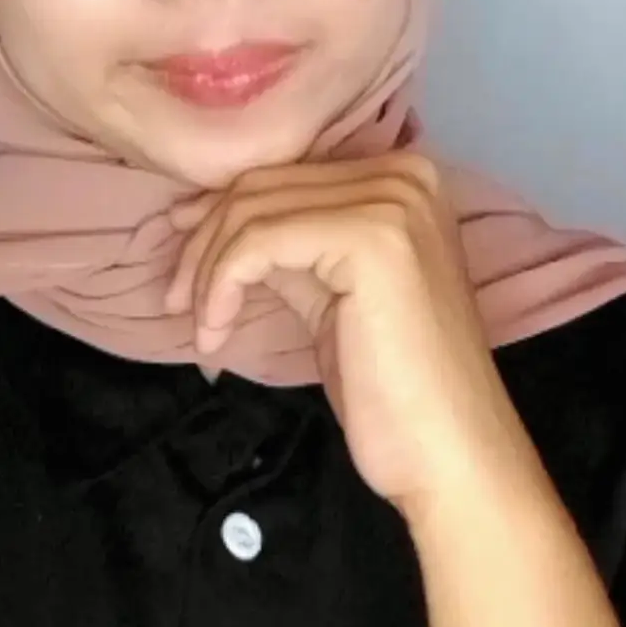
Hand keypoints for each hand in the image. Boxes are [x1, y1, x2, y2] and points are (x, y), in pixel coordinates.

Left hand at [165, 152, 541, 524]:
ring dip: (207, 271)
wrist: (449, 452)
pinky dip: (221, 285)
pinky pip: (258, 242)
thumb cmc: (392, 387)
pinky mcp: (370, 237)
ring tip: (203, 325)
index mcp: (403, 178)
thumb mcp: (331, 293)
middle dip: (205, 242)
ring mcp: (392, 201)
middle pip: (263, 186)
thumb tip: (211, 218)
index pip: (284, 175)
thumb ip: (291, 247)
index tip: (184, 261)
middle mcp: (404, 174)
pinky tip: (216, 331)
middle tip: (176, 298)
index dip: (221, 214)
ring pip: (253, 211)